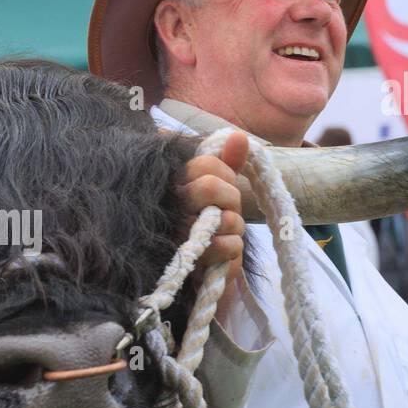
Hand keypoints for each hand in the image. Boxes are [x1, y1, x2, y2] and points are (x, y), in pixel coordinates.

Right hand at [175, 131, 248, 291]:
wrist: (196, 271)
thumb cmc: (206, 222)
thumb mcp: (217, 187)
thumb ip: (228, 161)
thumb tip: (238, 137)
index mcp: (173, 182)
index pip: (207, 164)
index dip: (226, 175)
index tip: (223, 188)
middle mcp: (169, 206)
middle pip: (210, 187)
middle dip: (231, 199)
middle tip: (225, 210)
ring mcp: (177, 235)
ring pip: (227, 218)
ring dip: (235, 227)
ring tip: (221, 233)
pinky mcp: (190, 262)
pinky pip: (229, 245)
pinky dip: (234, 249)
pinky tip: (221, 252)